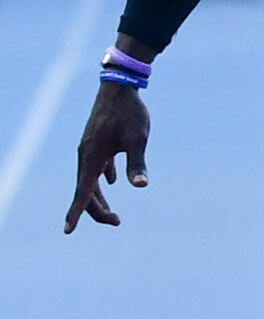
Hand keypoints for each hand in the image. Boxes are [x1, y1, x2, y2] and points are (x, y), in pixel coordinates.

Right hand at [63, 83, 148, 232]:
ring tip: (113, 214)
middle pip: (86, 191)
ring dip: (99, 197)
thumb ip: (137, 163)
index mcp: (92, 158)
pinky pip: (96, 166)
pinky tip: (111, 182)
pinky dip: (102, 178)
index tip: (68, 230)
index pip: (82, 193)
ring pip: (90, 179)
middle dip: (97, 210)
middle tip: (117, 222)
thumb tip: (140, 185)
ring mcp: (90, 148)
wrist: (120, 88)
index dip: (76, 213)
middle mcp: (86, 155)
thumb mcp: (137, 140)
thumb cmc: (129, 113)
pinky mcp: (97, 141)